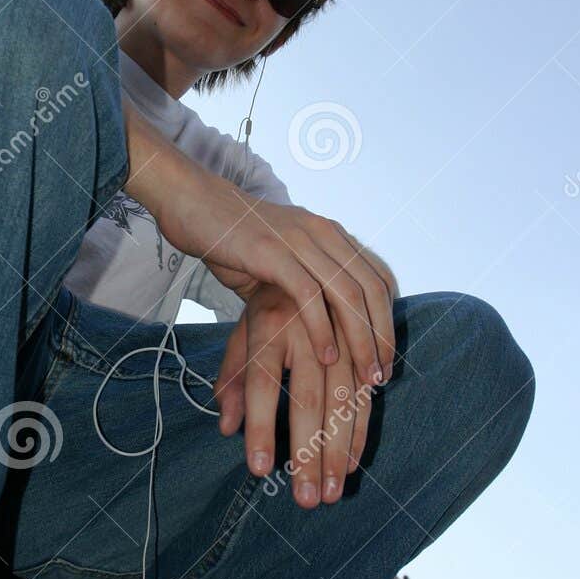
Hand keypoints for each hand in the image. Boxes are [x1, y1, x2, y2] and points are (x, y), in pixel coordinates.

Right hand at [158, 167, 397, 384]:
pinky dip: (322, 329)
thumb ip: (302, 285)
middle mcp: (323, 233)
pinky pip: (309, 294)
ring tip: (363, 375)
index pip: (378, 279)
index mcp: (330, 234)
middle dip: (381, 338)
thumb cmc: (231, 237)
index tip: (385, 357)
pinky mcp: (273, 252)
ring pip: (348, 294)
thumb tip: (316, 324)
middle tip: (381, 376)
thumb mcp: (279, 258)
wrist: (192, 202)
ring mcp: (300, 240)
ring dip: (360, 341)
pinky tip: (326, 356)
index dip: (387, 321)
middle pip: (372, 290)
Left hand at [212, 283, 383, 505]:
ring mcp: (342, 338)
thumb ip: (232, 379)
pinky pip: (365, 396)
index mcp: (268, 326)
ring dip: (337, 453)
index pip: (261, 384)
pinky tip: (351, 465)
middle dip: (308, 454)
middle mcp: (308, 331)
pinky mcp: (365, 348)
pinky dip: (360, 432)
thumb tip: (225, 427)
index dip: (261, 428)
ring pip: (342, 404)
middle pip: (307, 400)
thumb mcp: (243, 335)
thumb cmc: (269, 309)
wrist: (314, 264)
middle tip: (305, 501)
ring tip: (329, 494)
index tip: (259, 470)